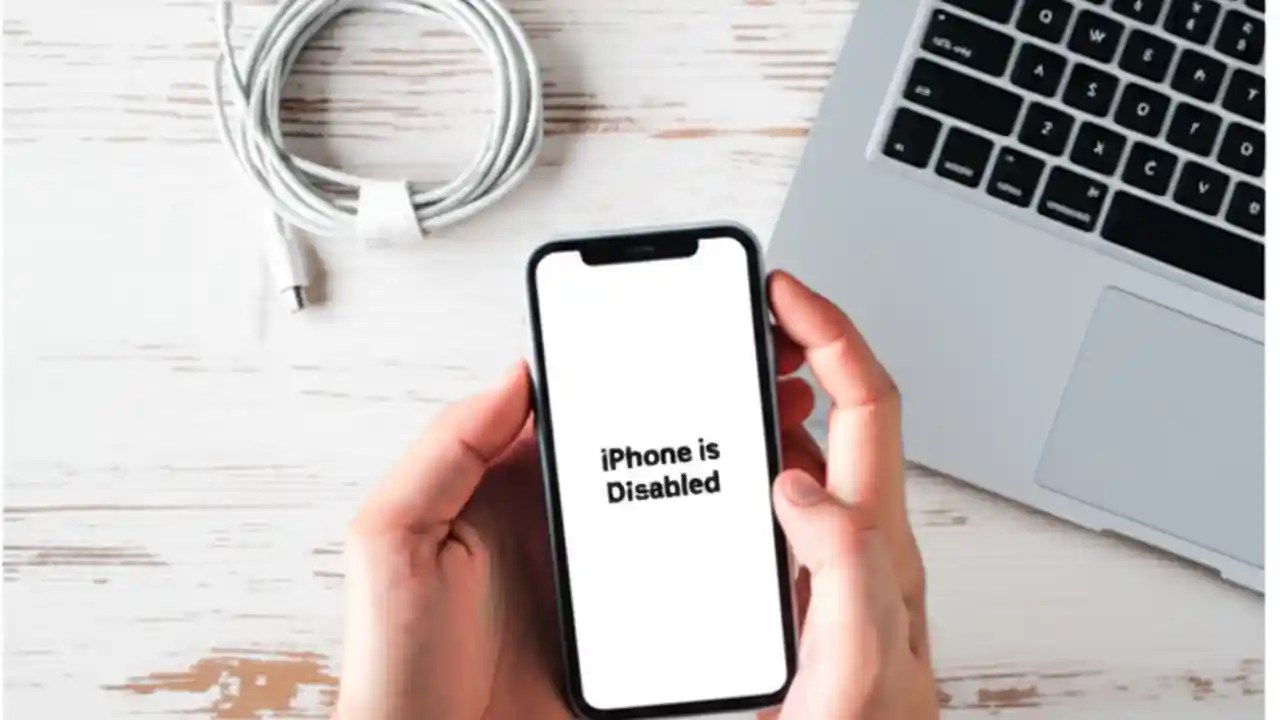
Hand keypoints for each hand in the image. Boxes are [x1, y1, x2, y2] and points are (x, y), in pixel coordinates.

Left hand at [335, 356, 821, 719]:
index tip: (679, 341)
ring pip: (667, 508)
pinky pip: (679, 576)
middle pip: (633, 453)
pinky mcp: (622, 625)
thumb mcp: (394, 538)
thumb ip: (445, 450)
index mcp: (500, 486)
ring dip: (718, 481)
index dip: (625, 374)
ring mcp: (592, 574)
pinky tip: (755, 536)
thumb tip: (512, 377)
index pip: (570, 411)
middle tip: (755, 387)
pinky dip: (716, 554)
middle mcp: (552, 523)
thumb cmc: (398, 662)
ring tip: (773, 449)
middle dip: (695, 416)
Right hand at [761, 271, 938, 719]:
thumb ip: (840, 572)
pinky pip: (787, 496)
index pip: (866, 407)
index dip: (830, 335)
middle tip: (751, 315)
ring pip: (816, 449)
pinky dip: (757, 456)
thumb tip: (796, 482)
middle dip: (803, 346)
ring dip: (781, 397)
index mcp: (874, 541)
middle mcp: (861, 539)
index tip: (784, 293)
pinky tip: (726, 464)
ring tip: (733, 371)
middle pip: (846, 412)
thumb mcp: (854, 664)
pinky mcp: (805, 585)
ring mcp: (835, 561)